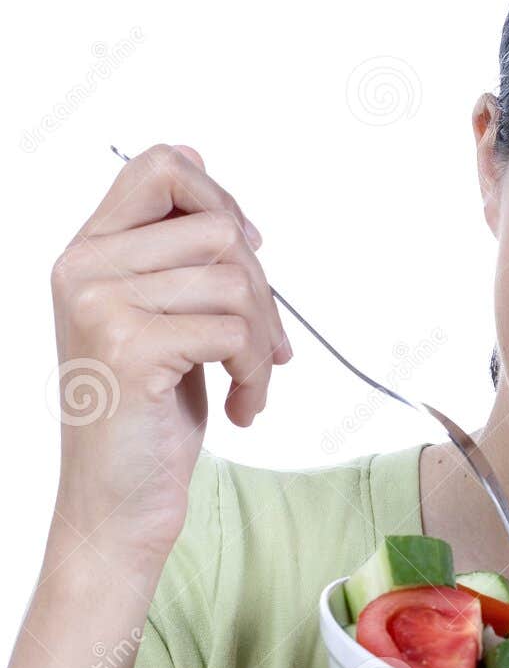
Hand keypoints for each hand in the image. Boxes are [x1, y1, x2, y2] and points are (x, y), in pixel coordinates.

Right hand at [49, 142, 291, 569]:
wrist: (118, 504)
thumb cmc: (148, 417)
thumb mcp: (160, 318)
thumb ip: (173, 251)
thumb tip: (201, 162)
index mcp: (88, 251)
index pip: (159, 166)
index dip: (219, 197)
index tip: (247, 252)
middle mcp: (83, 268)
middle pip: (218, 228)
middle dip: (263, 290)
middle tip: (266, 348)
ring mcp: (102, 304)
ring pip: (234, 280)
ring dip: (264, 339)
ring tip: (251, 382)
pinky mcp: (131, 347)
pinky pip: (234, 331)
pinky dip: (257, 375)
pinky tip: (242, 410)